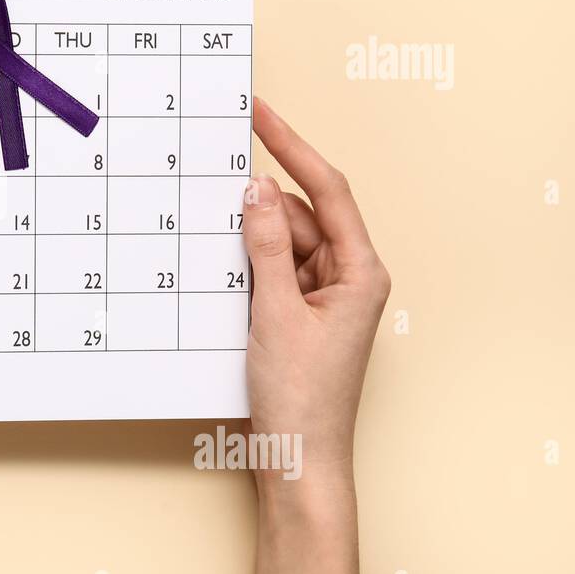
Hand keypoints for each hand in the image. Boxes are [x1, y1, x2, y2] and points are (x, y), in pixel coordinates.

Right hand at [243, 98, 390, 573]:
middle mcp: (348, 278)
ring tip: (215, 247)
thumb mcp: (275, 311)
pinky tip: (221, 269)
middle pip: (301, 216)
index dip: (292, 145)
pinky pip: (272, 271)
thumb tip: (258, 191)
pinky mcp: (299, 315)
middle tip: (213, 180)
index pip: (328, 190)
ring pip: (282, 243)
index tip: (262, 112)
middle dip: (260, 206)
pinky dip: (248, 265)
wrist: (296, 460)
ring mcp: (323, 297)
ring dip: (250, 240)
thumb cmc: (301, 398)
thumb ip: (266, 246)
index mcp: (361, 272)